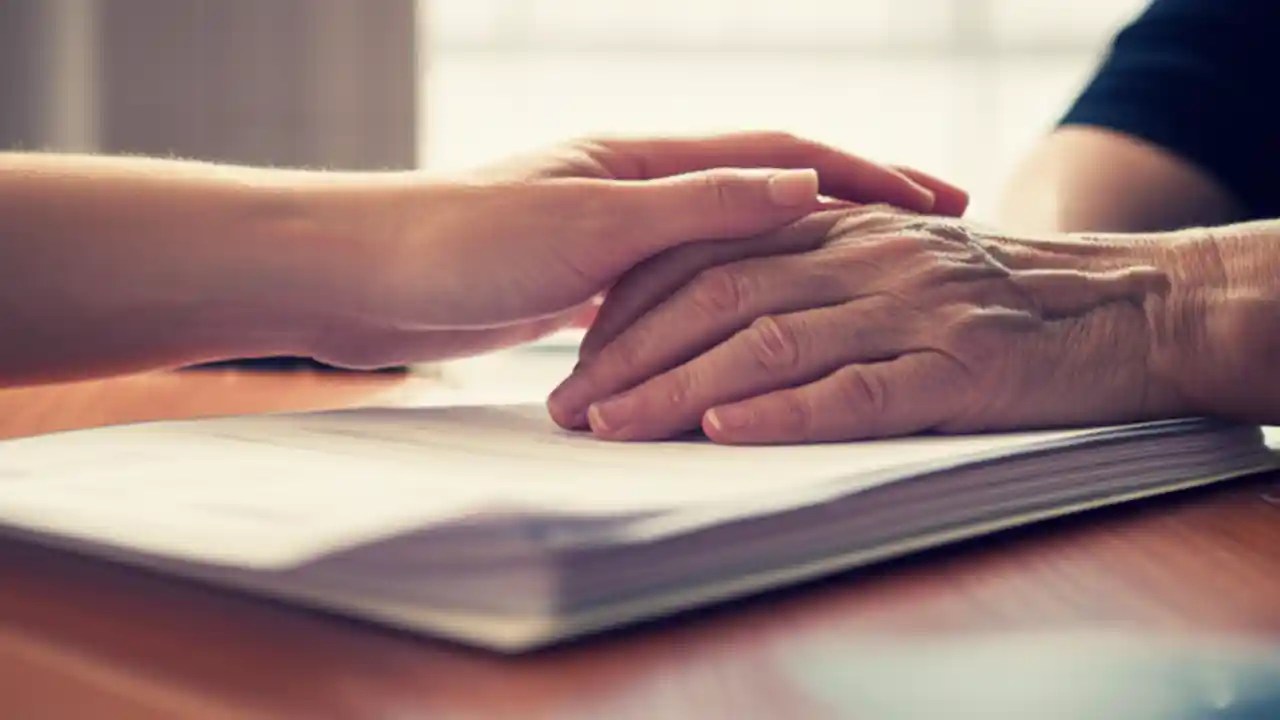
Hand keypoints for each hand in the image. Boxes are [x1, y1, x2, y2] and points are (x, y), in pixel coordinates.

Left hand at [305, 133, 966, 367]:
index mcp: (647, 161)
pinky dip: (744, 283)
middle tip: (929, 225)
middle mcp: (639, 186)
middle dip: (851, 204)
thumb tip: (809, 192)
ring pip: (734, 234)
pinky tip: (768, 305)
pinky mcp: (591, 280)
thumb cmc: (465, 242)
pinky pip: (689, 276)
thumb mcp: (594, 224)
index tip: (937, 197)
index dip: (864, 175)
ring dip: (802, 246)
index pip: (781, 157)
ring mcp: (617, 232)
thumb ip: (699, 206)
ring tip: (869, 266)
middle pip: (769, 188)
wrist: (364, 275)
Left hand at [547, 207, 1184, 442]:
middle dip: (632, 351)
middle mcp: (859, 255)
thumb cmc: (996, 296)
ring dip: (678, 385)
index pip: (706, 249)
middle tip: (573, 404)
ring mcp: (904, 308)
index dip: (634, 301)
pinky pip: (852, 389)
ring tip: (616, 425)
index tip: (579, 351)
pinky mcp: (951, 366)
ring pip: (766, 340)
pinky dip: (781, 411)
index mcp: (836, 225)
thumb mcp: (891, 259)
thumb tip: (717, 310)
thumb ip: (810, 269)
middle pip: (717, 294)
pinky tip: (723, 430)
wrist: (1124, 308)